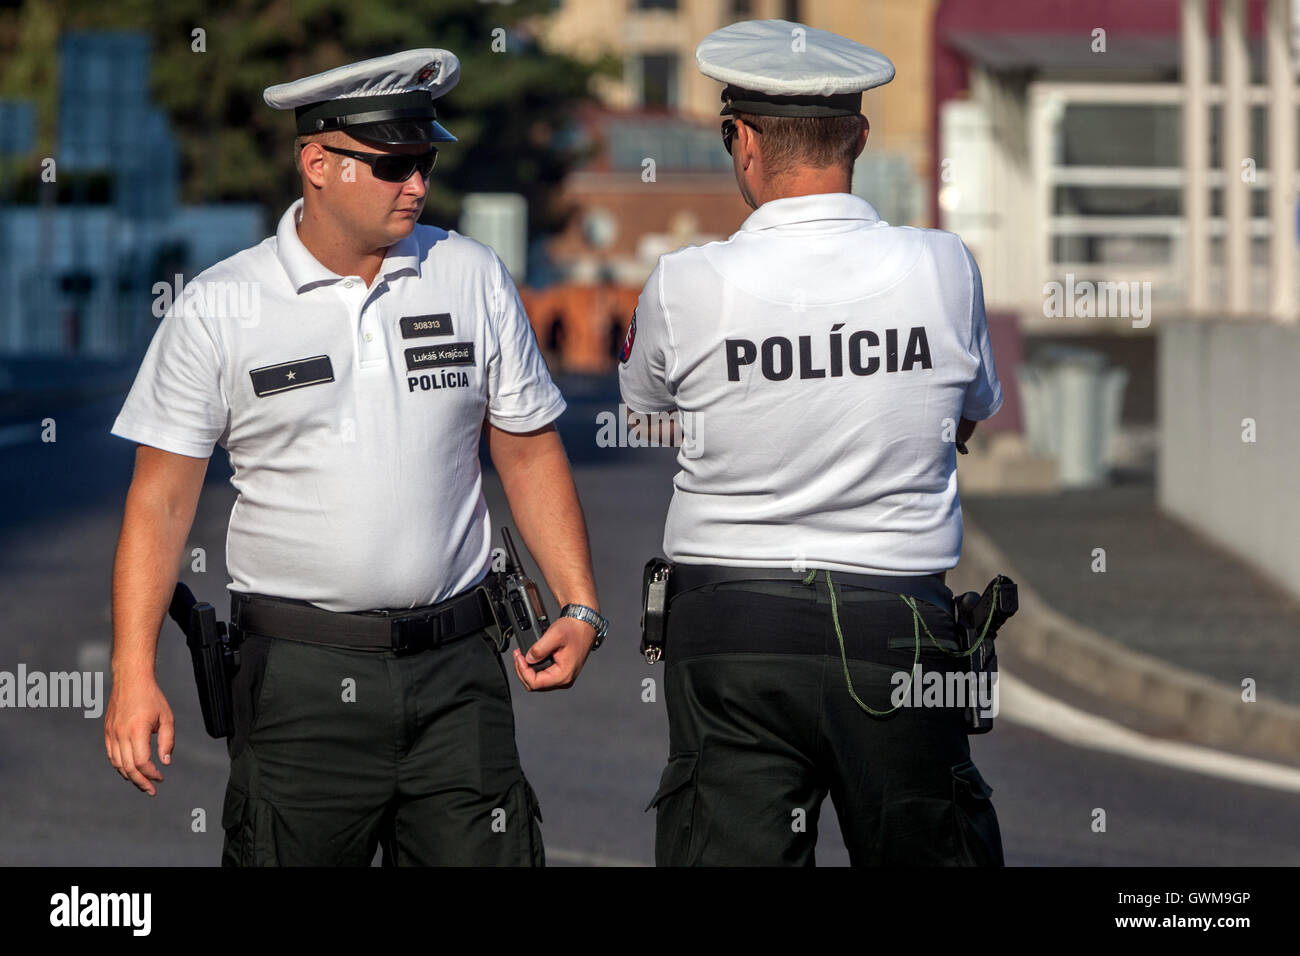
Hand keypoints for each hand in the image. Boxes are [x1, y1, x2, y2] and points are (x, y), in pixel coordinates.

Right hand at [104, 676, 173, 795]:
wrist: (130, 681)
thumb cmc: (152, 698)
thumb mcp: (167, 718)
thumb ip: (167, 741)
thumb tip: (165, 762)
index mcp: (137, 731)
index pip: (142, 762)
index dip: (151, 774)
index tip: (161, 777)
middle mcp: (121, 734)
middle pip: (128, 767)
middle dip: (141, 782)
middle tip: (151, 790)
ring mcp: (112, 734)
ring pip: (118, 764)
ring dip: (130, 777)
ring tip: (142, 784)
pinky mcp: (108, 732)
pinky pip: (112, 755)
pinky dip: (120, 767)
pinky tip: (130, 771)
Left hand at [511, 615, 595, 691]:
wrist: (583, 624)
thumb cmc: (573, 629)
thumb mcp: (554, 635)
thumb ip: (539, 649)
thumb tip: (528, 659)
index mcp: (564, 675)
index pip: (535, 683)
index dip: (523, 670)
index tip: (519, 657)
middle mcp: (565, 679)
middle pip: (534, 685)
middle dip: (522, 670)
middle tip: (518, 655)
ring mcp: (563, 677)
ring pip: (537, 682)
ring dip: (526, 669)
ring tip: (522, 655)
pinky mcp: (560, 672)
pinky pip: (542, 676)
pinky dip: (533, 668)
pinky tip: (530, 658)